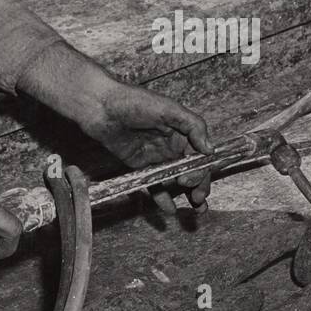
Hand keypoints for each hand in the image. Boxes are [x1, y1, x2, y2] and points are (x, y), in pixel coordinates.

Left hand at [85, 80, 213, 208]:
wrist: (101, 108)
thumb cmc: (133, 101)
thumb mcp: (169, 109)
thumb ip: (193, 126)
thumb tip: (210, 149)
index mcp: (182, 131)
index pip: (199, 156)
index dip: (199, 170)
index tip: (189, 180)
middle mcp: (172, 145)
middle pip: (191, 170)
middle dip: (199, 185)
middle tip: (199, 200)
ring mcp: (156, 157)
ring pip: (176, 179)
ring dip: (187, 194)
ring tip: (195, 209)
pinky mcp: (140, 166)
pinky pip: (154, 184)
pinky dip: (162, 197)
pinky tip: (169, 208)